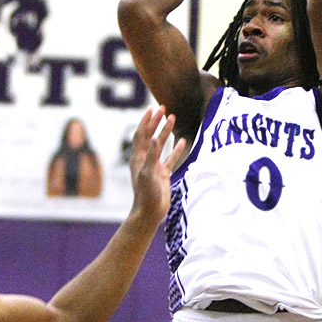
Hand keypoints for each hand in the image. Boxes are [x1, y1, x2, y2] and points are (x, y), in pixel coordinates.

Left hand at [129, 106, 187, 225]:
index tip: (152, 109)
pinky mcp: (163, 174)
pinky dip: (176, 149)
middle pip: (150, 135)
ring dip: (166, 132)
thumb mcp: (148, 174)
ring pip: (160, 145)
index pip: (141, 134)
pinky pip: (170, 159)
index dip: (146, 121)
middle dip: (156, 122)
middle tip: (163, 108)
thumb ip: (152, 156)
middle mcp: (145, 159)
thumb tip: (155, 138)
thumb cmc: (146, 194)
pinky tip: (183, 141)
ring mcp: (154, 166)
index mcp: (138, 158)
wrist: (149, 212)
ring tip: (173, 118)